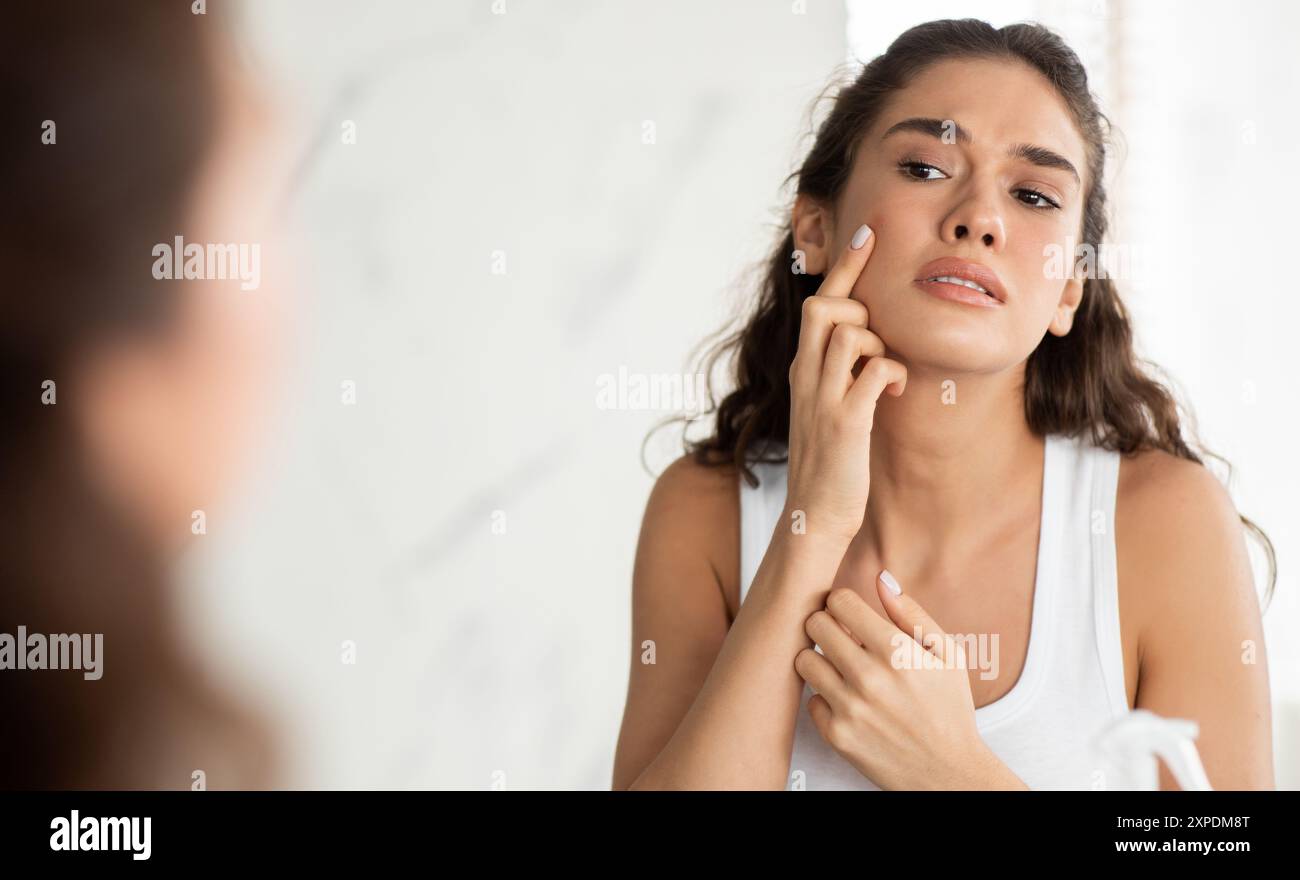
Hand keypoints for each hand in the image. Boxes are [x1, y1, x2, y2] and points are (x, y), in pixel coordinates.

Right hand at [785, 223, 906, 546]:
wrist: (815, 516)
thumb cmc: (831, 462)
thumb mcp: (830, 406)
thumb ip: (843, 372)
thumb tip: (871, 340)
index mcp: (803, 368)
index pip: (819, 302)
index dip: (845, 265)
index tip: (868, 232)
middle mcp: (806, 376)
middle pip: (824, 305)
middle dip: (857, 299)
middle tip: (878, 326)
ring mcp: (822, 398)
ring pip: (850, 333)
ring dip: (877, 342)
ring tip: (886, 372)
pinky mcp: (844, 423)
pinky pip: (875, 372)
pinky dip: (892, 372)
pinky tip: (897, 391)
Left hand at [794, 570, 1026, 789]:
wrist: (949, 774)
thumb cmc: (950, 711)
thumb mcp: (948, 655)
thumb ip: (912, 613)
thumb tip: (882, 578)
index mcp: (897, 652)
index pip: (839, 601)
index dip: (843, 603)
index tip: (850, 613)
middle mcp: (869, 678)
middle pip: (815, 624)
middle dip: (828, 625)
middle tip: (842, 637)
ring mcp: (850, 708)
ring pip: (804, 660)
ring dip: (820, 659)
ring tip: (840, 667)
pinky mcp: (837, 735)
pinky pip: (810, 699)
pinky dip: (824, 698)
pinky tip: (847, 700)